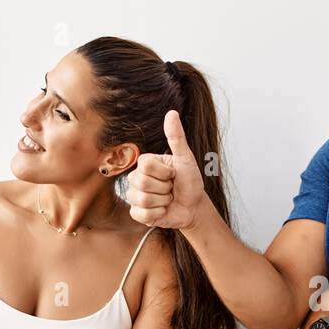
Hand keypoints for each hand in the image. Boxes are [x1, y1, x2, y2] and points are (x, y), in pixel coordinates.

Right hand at [124, 109, 206, 229]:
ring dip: (163, 202)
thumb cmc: (190, 181)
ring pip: (143, 200)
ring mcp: (135, 196)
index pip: (146, 165)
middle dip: (165, 188)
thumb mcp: (186, 158)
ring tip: (167, 199)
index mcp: (145, 163)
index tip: (173, 174)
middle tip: (171, 188)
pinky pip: (142, 214)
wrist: (194, 206)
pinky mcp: (137, 213)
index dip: (164, 172)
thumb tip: (171, 113)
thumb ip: (177, 137)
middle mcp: (136, 178)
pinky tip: (162, 211)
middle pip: (142, 183)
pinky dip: (158, 214)